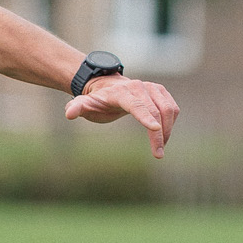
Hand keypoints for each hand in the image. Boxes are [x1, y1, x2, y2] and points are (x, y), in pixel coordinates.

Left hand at [64, 75, 180, 157]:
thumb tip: (69, 113)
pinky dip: (171, 123)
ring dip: (167, 130)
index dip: (145, 117)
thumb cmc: (97, 101)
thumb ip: (77, 108)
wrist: (109, 87)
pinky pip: (172, 109)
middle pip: (155, 111)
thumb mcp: (84, 105)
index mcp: (121, 92)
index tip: (155, 130)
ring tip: (161, 148)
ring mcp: (152, 88)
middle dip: (159, 135)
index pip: (135, 105)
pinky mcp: (161, 91)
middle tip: (158, 154)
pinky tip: (164, 136)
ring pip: (168, 110)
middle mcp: (139, 87)